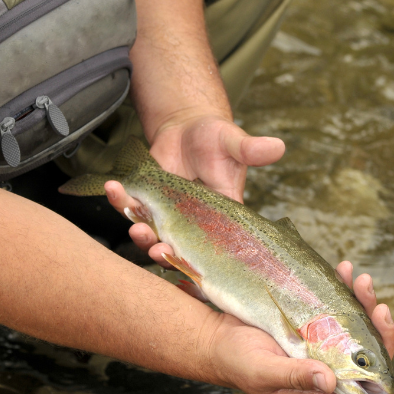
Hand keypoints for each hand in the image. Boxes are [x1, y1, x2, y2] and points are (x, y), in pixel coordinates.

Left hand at [105, 114, 283, 264]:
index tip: (193, 265)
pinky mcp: (146, 203)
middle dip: (167, 255)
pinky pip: (130, 209)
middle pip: (180, 251)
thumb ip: (251, 149)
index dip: (203, 262)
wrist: (186, 128)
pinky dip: (120, 201)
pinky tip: (114, 188)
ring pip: (152, 236)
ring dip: (141, 235)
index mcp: (221, 218)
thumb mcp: (233, 142)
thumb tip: (278, 146)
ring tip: (134, 225)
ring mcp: (167, 216)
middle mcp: (193, 225)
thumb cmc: (215, 138)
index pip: (215, 250)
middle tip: (159, 250)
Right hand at [203, 260, 393, 393]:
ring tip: (361, 278)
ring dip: (365, 303)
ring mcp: (322, 343)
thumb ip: (294, 376)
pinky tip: (344, 270)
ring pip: (358, 327)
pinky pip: (339, 306)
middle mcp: (327, 368)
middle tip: (379, 305)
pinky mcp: (314, 320)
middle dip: (380, 332)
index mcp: (318, 390)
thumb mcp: (263, 371)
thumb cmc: (237, 360)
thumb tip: (330, 381)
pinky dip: (345, 288)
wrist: (217, 336)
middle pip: (368, 358)